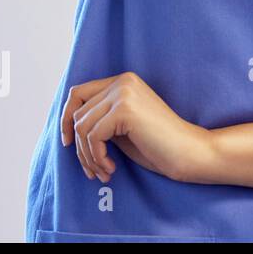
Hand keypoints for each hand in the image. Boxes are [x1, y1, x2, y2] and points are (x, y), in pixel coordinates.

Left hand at [60, 71, 213, 183]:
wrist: (186, 151)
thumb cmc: (157, 144)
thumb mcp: (122, 126)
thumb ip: (101, 117)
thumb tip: (66, 124)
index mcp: (123, 81)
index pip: (78, 93)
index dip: (65, 119)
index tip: (68, 143)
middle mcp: (122, 81)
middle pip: (77, 114)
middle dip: (79, 147)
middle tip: (91, 169)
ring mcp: (124, 93)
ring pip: (82, 128)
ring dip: (88, 156)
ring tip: (103, 171)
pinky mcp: (125, 109)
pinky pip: (93, 137)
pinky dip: (97, 157)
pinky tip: (111, 169)